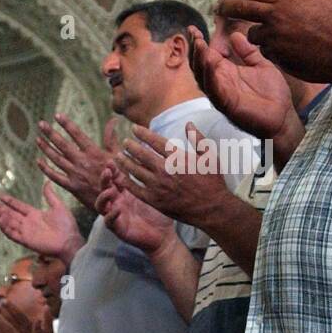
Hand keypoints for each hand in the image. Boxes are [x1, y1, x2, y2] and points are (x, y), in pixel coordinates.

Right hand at [0, 181, 83, 264]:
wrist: (70, 241)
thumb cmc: (67, 226)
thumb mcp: (58, 207)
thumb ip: (50, 195)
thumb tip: (47, 182)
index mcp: (35, 215)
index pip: (19, 207)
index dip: (10, 201)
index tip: (0, 195)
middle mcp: (28, 223)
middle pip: (11, 214)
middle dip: (0, 208)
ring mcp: (26, 232)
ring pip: (10, 223)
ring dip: (1, 216)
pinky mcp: (26, 240)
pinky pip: (13, 234)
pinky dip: (6, 228)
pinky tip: (0, 220)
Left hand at [36, 114, 117, 210]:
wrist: (117, 201)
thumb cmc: (119, 178)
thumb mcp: (117, 156)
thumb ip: (111, 138)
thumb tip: (113, 120)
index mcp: (93, 153)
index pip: (77, 134)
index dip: (66, 124)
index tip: (57, 115)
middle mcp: (82, 162)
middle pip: (62, 144)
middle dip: (50, 133)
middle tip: (41, 124)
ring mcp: (75, 174)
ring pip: (56, 159)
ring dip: (46, 148)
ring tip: (37, 139)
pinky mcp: (71, 187)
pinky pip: (55, 177)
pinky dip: (46, 169)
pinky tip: (39, 161)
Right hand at [95, 165, 175, 254]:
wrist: (164, 236)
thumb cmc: (159, 213)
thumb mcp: (152, 194)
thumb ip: (147, 181)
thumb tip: (149, 160)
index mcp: (125, 193)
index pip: (114, 178)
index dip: (112, 169)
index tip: (112, 160)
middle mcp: (117, 202)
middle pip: (104, 188)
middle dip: (104, 179)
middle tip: (107, 171)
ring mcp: (116, 216)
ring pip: (101, 205)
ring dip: (103, 196)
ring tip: (109, 191)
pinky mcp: (118, 229)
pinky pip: (109, 221)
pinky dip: (111, 215)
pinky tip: (116, 209)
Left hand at [113, 122, 229, 227]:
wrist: (212, 209)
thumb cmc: (213, 182)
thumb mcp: (210, 157)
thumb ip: (198, 139)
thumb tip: (188, 124)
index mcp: (177, 157)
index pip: (154, 141)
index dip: (142, 133)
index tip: (134, 128)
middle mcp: (165, 170)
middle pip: (141, 154)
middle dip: (131, 146)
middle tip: (125, 142)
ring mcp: (158, 186)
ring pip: (135, 171)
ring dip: (125, 162)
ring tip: (118, 156)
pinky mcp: (155, 200)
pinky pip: (136, 189)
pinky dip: (127, 182)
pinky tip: (121, 177)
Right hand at [189, 26, 295, 140]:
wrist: (284, 116)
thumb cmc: (273, 95)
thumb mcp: (261, 65)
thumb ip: (248, 51)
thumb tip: (235, 34)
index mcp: (227, 73)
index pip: (206, 55)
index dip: (198, 42)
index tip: (194, 28)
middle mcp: (221, 83)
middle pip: (199, 65)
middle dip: (195, 50)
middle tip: (195, 34)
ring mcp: (222, 94)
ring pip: (202, 77)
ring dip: (200, 61)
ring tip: (200, 45)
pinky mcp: (227, 105)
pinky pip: (214, 91)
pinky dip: (211, 77)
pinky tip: (211, 63)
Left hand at [214, 0, 331, 84]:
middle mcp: (275, 15)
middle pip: (241, 8)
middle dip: (226, 7)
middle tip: (218, 7)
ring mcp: (274, 36)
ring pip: (253, 34)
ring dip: (257, 34)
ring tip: (269, 37)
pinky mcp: (276, 55)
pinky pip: (265, 52)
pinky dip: (270, 51)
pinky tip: (283, 51)